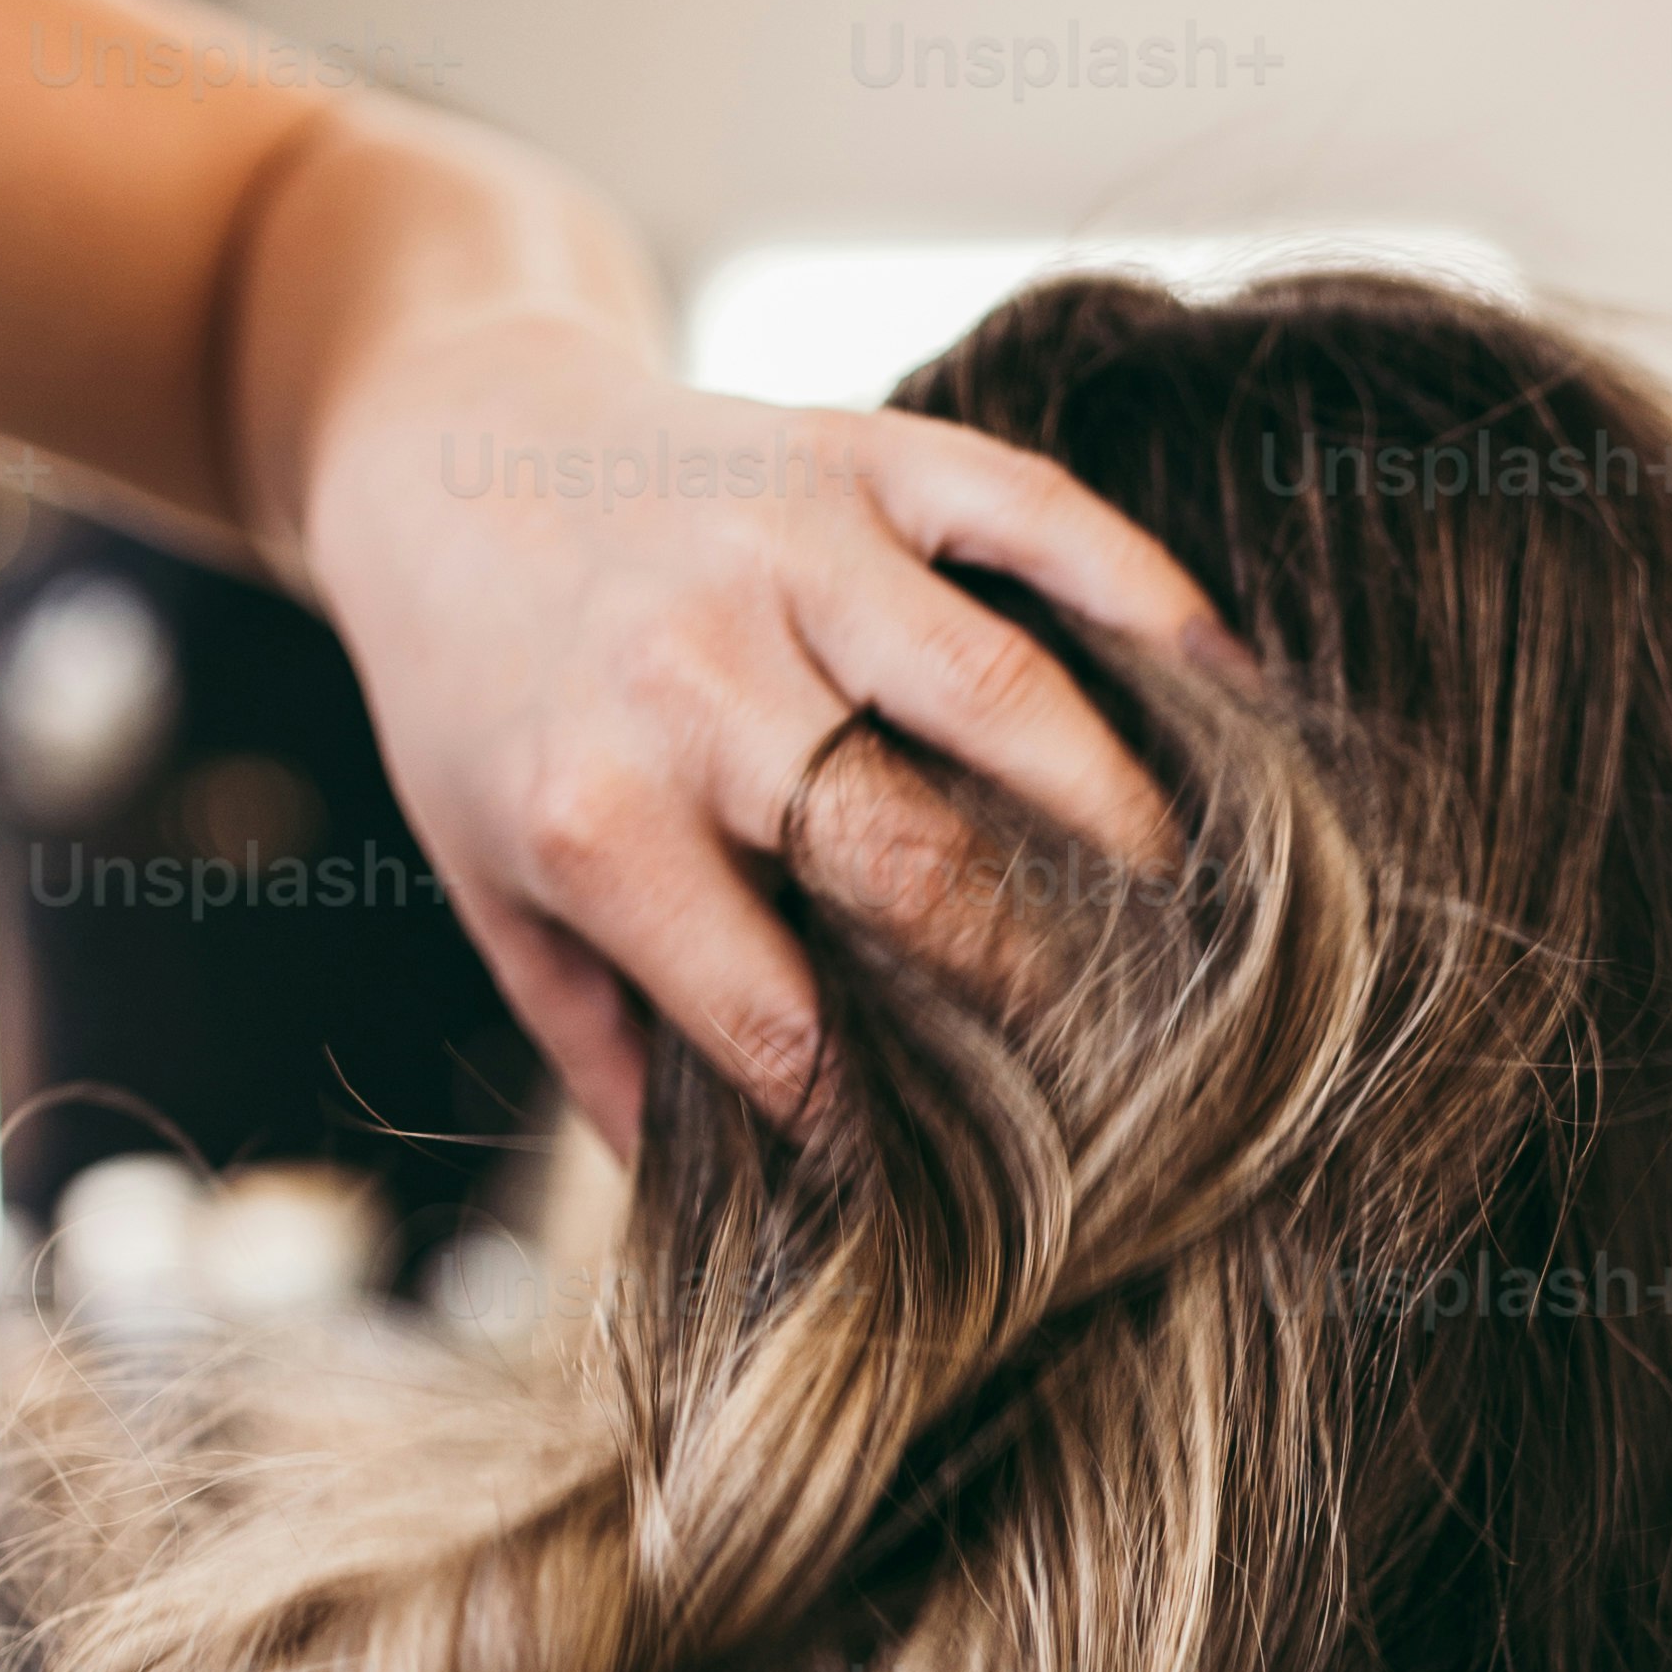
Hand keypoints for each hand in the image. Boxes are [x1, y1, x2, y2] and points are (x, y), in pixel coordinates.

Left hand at [295, 307, 1241, 1150]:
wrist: (442, 458)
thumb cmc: (487, 711)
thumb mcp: (496, 897)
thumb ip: (605, 1053)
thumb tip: (723, 1222)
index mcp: (596, 817)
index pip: (778, 1016)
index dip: (883, 1118)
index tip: (971, 1177)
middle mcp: (689, 677)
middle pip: (912, 857)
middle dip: (1029, 973)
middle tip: (1115, 1044)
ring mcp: (785, 546)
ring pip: (999, 692)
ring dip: (1117, 809)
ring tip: (1189, 897)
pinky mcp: (862, 449)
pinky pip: (1038, 517)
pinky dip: (1150, 599)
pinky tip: (1228, 690)